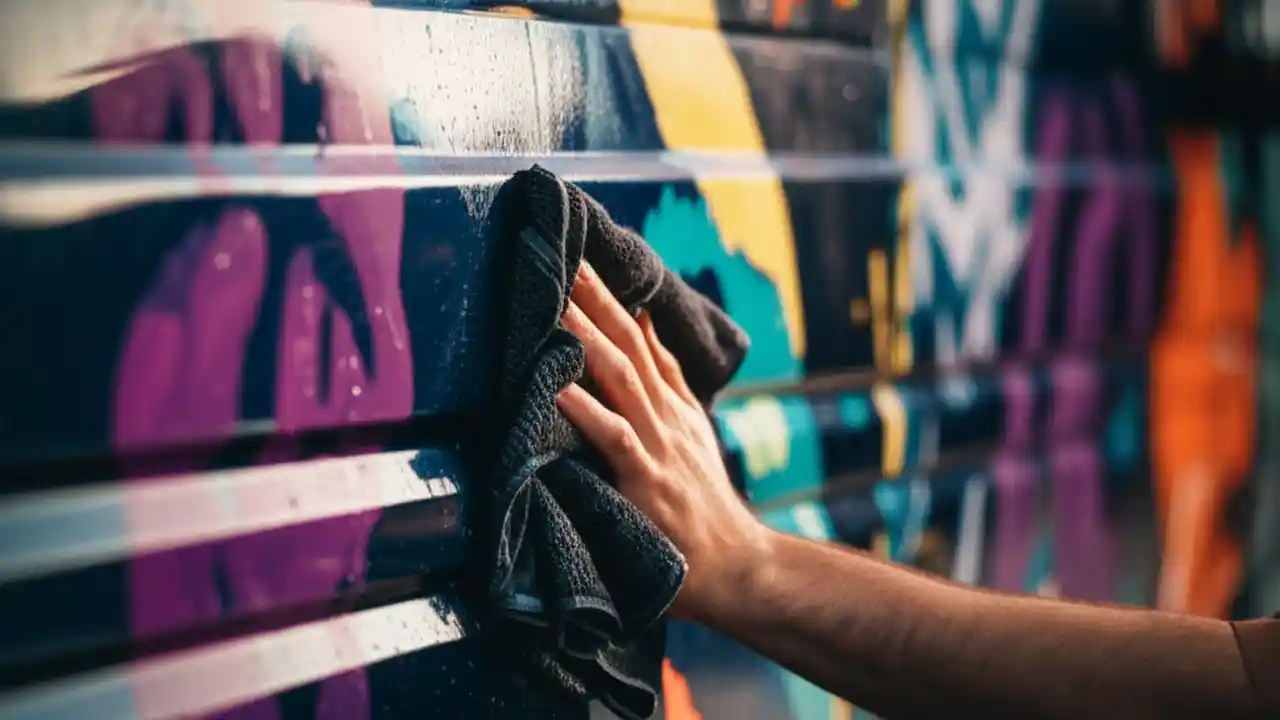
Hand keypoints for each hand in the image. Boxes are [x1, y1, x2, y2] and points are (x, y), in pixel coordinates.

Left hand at [556, 262, 771, 621]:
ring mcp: (661, 445)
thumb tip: (644, 322)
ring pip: (622, 376)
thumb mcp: (692, 437)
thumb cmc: (703, 509)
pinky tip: (555, 382)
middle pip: (632, 343)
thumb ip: (669, 382)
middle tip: (563, 256)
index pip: (644, 339)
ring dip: (588, 334)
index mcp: (677, 406)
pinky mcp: (648, 480)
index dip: (612, 298)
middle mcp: (670, 416)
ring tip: (556, 299)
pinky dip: (584, 405)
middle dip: (596, 298)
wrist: (738, 567)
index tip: (582, 260)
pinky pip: (613, 434)